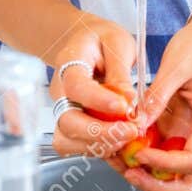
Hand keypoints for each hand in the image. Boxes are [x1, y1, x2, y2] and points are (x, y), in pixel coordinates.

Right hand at [47, 15, 143, 161]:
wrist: (84, 42)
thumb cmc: (101, 39)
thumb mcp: (117, 42)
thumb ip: (120, 71)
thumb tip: (128, 101)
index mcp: (69, 64)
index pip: (77, 86)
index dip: (98, 100)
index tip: (123, 106)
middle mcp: (60, 92)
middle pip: (67, 121)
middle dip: (99, 133)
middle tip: (130, 131)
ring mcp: (64, 110)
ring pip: (68, 140)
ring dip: (100, 145)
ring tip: (128, 139)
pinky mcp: (72, 125)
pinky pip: (78, 147)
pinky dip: (100, 151)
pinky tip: (122, 146)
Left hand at [127, 2, 191, 190]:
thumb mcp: (176, 66)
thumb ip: (157, 97)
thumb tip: (136, 123)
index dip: (163, 164)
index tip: (138, 153)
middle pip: (186, 181)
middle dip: (157, 184)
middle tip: (129, 171)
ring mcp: (191, 134)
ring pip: (173, 174)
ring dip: (148, 175)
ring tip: (121, 159)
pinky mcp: (178, 129)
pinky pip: (162, 154)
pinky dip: (144, 158)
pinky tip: (124, 147)